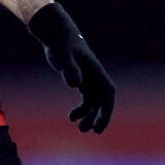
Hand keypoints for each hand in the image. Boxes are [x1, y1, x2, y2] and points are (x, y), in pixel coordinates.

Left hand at [28, 2, 114, 133]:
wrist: (56, 34)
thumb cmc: (61, 44)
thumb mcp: (64, 56)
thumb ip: (69, 69)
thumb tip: (76, 85)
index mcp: (96, 72)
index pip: (108, 93)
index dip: (107, 109)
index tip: (102, 122)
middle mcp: (95, 77)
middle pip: (103, 101)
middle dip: (101, 116)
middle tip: (94, 130)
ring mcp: (88, 79)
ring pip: (94, 103)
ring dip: (89, 116)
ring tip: (81, 128)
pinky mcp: (80, 80)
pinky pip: (86, 99)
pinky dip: (82, 110)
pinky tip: (72, 117)